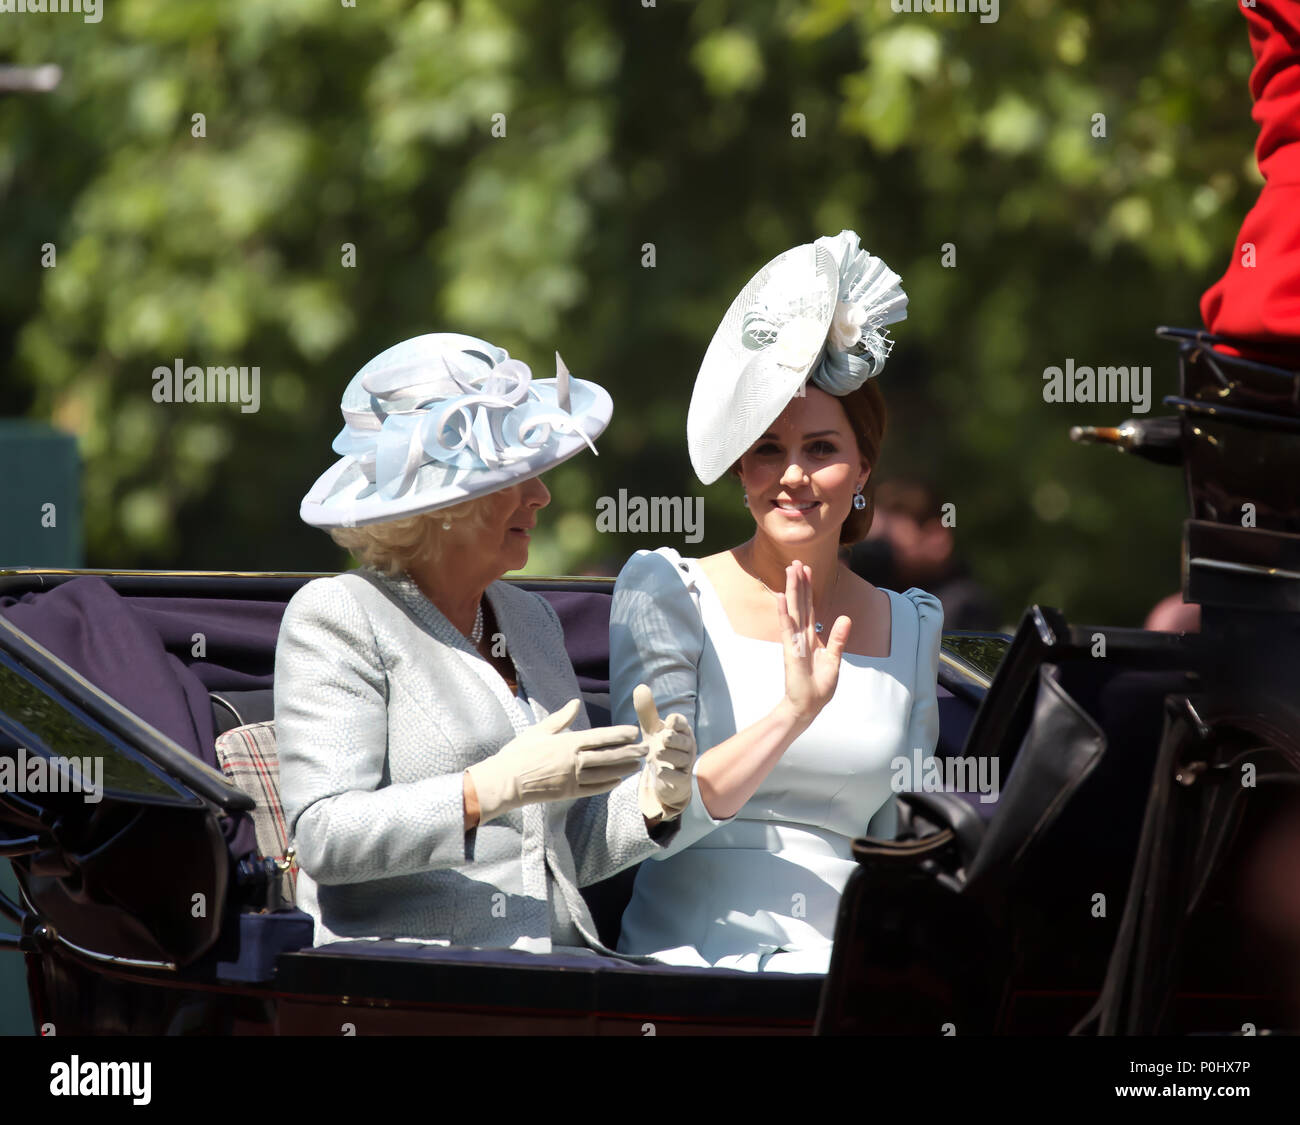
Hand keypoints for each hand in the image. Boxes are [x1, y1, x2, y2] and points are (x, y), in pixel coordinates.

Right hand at [465, 699, 645, 824]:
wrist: (505, 781)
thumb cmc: (519, 753)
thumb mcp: (539, 730)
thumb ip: (561, 718)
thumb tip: (575, 702)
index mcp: (568, 743)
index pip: (600, 737)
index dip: (619, 734)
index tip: (633, 732)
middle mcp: (574, 761)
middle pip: (608, 756)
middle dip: (629, 752)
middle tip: (645, 750)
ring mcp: (572, 778)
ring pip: (604, 773)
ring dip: (623, 768)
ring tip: (636, 765)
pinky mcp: (568, 793)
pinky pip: (593, 789)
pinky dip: (607, 784)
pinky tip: (617, 780)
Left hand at [632, 684, 695, 821]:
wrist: (666, 780)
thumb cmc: (662, 748)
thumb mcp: (652, 730)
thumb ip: (647, 711)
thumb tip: (640, 687)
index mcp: (681, 731)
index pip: (681, 722)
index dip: (675, 722)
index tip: (666, 722)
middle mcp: (687, 746)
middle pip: (683, 740)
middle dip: (673, 739)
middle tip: (662, 737)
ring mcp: (686, 764)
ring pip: (681, 758)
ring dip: (669, 755)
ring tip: (656, 753)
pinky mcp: (681, 781)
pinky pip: (678, 777)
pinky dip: (669, 775)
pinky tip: (659, 773)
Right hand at [777, 561, 849, 723]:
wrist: (808, 706)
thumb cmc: (819, 686)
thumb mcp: (834, 660)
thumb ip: (838, 638)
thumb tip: (846, 617)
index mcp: (810, 637)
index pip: (809, 607)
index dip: (809, 589)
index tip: (807, 569)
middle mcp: (800, 636)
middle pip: (800, 604)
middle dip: (799, 582)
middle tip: (796, 561)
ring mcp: (794, 642)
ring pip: (793, 610)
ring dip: (792, 590)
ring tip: (790, 570)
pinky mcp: (790, 651)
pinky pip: (787, 628)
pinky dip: (783, 612)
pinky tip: (781, 597)